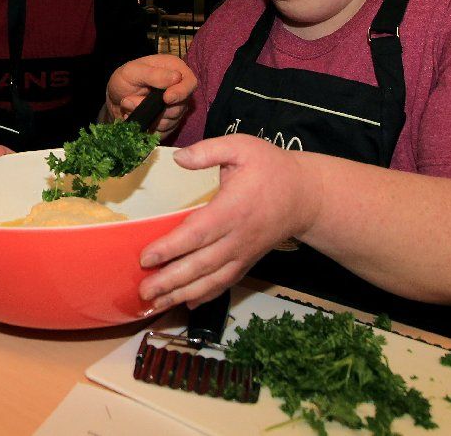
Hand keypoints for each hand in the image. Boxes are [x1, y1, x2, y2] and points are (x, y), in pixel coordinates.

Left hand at [106, 54, 196, 133]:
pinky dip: (149, 127)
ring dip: (149, 117)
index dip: (181, 92)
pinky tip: (138, 118)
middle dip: (156, 108)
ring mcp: (176, 108)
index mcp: (174, 69)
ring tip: (130, 108)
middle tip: (130, 102)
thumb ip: (152, 74)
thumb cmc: (124, 81)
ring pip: (172, 120)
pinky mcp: (169, 124)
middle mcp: (179, 89)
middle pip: (182, 105)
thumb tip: (176, 78)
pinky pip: (165, 131)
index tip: (166, 99)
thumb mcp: (131, 72)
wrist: (115, 101)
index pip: (190, 82)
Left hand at [137, 135, 319, 311]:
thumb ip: (208, 151)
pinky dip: (206, 295)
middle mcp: (237, 236)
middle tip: (143, 292)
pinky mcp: (248, 260)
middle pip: (201, 264)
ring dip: (183, 294)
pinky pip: (226, 282)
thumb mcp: (241, 147)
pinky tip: (186, 303)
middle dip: (170, 280)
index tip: (146, 258)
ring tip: (156, 304)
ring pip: (212, 279)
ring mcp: (244, 252)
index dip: (171, 247)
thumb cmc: (270, 168)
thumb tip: (178, 158)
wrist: (306, 195)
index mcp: (232, 208)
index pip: (197, 233)